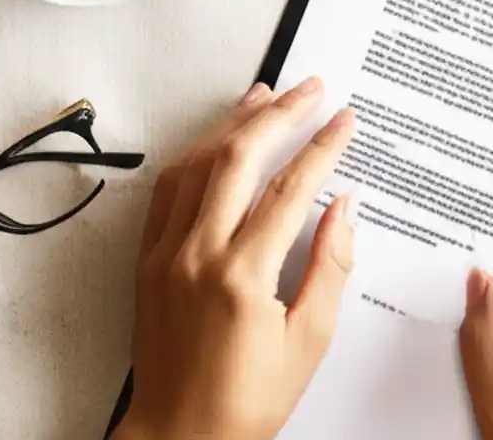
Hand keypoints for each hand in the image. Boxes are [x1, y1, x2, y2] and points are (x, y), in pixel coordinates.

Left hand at [114, 79, 356, 439]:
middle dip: (280, 114)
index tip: (344, 121)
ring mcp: (166, 254)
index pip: (289, 189)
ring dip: (234, 124)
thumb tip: (344, 207)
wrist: (179, 436)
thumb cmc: (245, 401)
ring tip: (265, 96)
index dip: (322, 147)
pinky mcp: (148, 261)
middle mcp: (197, 254)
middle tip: (310, 88)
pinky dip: (195, 156)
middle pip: (239, 158)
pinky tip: (216, 141)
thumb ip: (330, 266)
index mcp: (242, 275)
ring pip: (198, 164)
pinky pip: (168, 191)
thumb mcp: (309, 340)